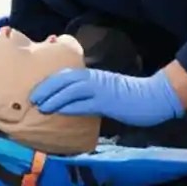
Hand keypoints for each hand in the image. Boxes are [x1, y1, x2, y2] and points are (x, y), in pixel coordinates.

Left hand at [30, 67, 184, 127]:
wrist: (153, 95)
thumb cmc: (130, 95)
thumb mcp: (108, 88)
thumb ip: (91, 91)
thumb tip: (74, 100)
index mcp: (94, 75)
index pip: (67, 75)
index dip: (50, 81)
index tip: (37, 89)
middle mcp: (94, 79)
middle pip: (65, 80)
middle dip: (47, 88)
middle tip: (32, 98)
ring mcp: (100, 89)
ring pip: (71, 90)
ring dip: (54, 97)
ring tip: (41, 105)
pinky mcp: (107, 101)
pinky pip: (84, 103)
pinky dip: (70, 106)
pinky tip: (59, 110)